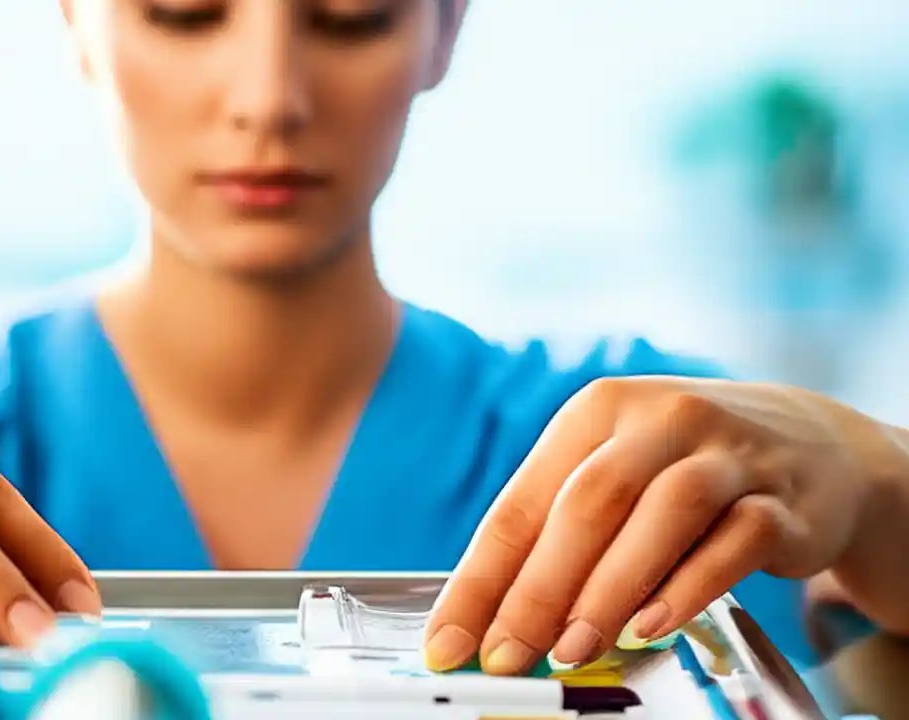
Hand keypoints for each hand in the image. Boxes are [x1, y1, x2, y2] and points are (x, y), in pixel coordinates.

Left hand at [424, 376, 877, 673]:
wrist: (810, 446)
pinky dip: (689, 588)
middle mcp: (658, 419)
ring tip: (572, 651)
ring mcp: (726, 452)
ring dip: (608, 592)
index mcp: (596, 412)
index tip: (450, 641)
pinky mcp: (781, 497)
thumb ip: (558, 534)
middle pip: (586, 505)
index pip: (521, 502)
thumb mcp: (614, 474)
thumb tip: (495, 618)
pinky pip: (734, 542)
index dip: (481, 579)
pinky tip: (651, 627)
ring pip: (661, 516)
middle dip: (537, 591)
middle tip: (508, 655)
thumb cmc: (682, 468)